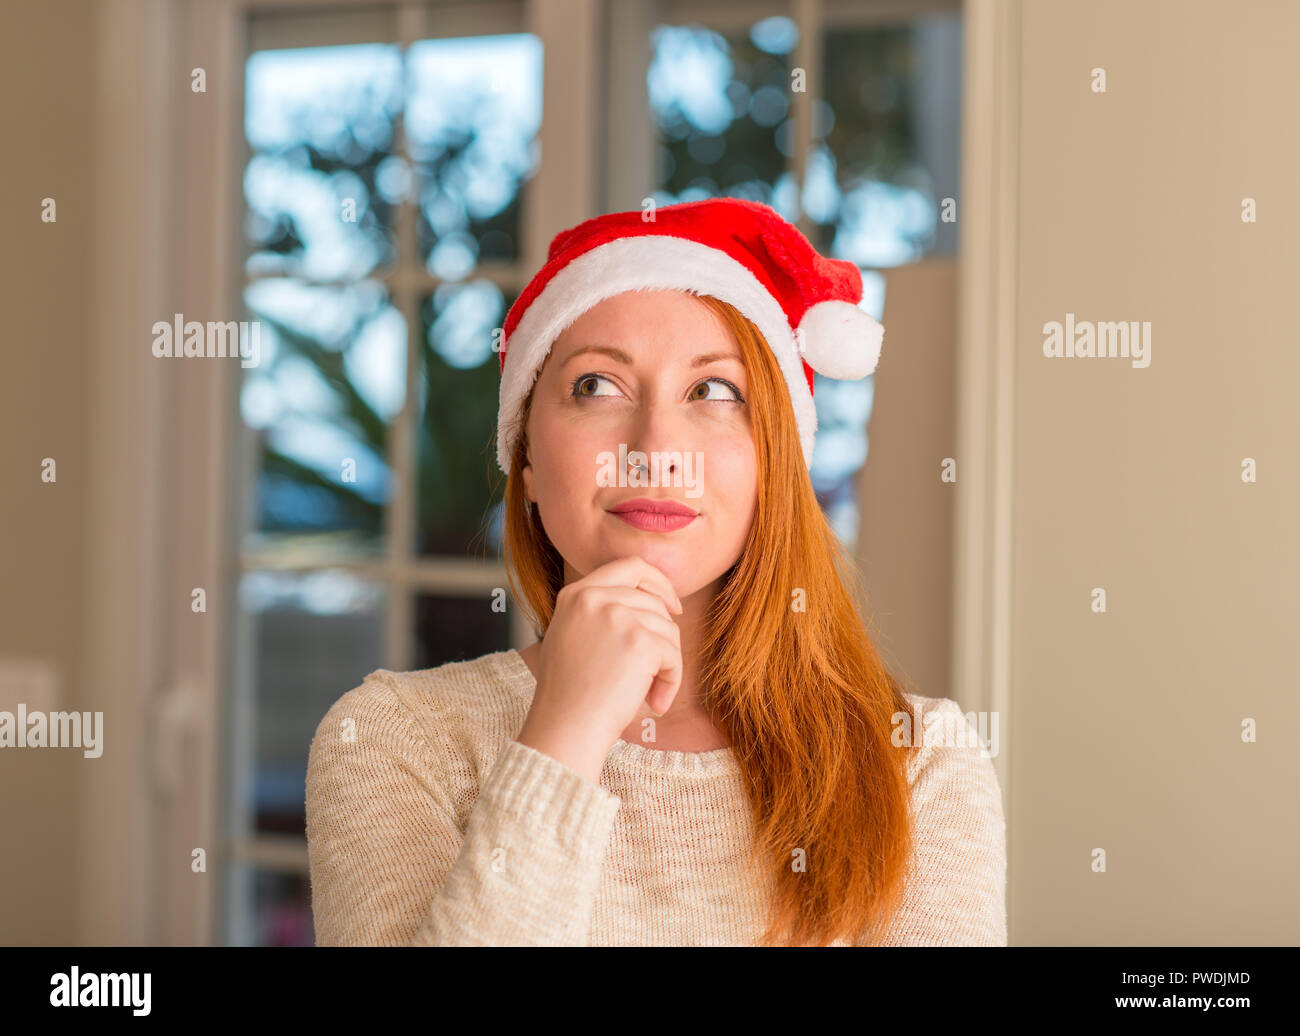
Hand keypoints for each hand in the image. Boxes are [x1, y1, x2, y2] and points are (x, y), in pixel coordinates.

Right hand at [516, 555, 683, 782]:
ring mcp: (618, 616)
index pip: (630, 566)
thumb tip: (647, 600)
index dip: (658, 583)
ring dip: (666, 665)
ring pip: (668, 630)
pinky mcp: (640, 641)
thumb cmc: (569, 694)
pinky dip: (671, 682)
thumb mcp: (570, 635)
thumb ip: (597, 611)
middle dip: (663, 638)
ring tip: (648, 694)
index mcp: (576, 593)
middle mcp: (595, 598)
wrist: (566, 728)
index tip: (672, 606)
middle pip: (655, 603)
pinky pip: (673, 656)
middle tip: (659, 669)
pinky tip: (654, 703)